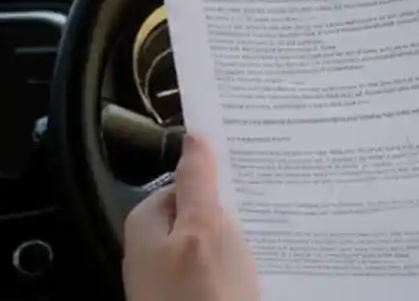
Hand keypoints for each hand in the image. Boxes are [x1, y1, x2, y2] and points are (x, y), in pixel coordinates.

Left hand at [123, 133, 259, 300]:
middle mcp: (154, 250)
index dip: (219, 177)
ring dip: (244, 242)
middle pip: (201, 213)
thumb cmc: (198, 297)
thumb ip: (197, 181)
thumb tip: (194, 134)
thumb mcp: (202, 228)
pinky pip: (220, 274)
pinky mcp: (193, 300)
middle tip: (271, 208)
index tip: (253, 174)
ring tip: (272, 241)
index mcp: (147, 223)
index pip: (187, 181)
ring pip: (215, 245)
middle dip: (235, 211)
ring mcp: (172, 281)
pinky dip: (242, 271)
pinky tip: (262, 273)